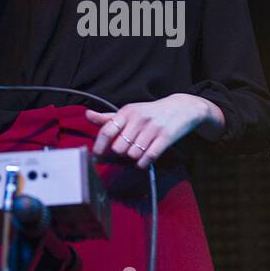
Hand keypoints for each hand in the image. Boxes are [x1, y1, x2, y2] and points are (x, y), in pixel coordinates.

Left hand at [86, 93, 213, 167]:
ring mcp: (153, 128)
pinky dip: (143, 163)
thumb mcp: (130, 112)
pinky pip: (148, 158)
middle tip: (127, 149)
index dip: (99, 146)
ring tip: (139, 151)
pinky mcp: (165, 137)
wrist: (182, 107)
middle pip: (119, 148)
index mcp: (127, 111)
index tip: (97, 156)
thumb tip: (87, 114)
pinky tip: (144, 159)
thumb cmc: (151, 112)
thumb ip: (108, 117)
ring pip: (132, 154)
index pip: (107, 130)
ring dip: (133, 158)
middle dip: (121, 153)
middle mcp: (139, 118)